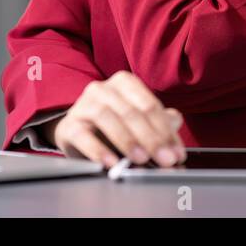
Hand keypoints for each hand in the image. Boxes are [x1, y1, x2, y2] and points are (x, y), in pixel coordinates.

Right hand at [42, 71, 186, 166]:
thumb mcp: (138, 121)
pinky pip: (83, 136)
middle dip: (151, 138)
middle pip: (131, 112)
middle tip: (165, 160)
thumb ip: (159, 122)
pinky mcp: (69, 125)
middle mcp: (102, 89)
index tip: (176, 153)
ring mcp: (83, 105)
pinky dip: (99, 150)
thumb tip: (176, 125)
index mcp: (124, 82)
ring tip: (141, 159)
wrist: (77, 131)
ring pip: (107, 117)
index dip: (165, 130)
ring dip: (127, 140)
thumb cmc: (113, 125)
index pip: (149, 105)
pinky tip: (112, 162)